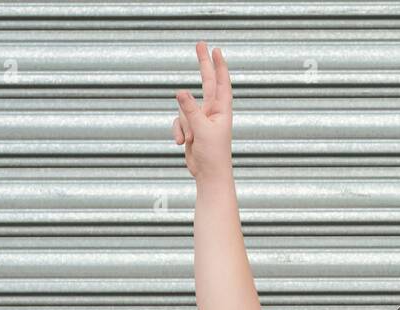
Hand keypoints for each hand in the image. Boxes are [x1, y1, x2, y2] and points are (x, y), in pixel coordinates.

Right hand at [173, 41, 232, 181]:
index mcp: (222, 111)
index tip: (216, 50)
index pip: (221, 83)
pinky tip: (183, 144)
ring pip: (184, 109)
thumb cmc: (213, 155)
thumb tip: (180, 91)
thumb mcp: (202, 130)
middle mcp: (212, 112)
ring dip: (184, 126)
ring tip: (192, 140)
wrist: (209, 175)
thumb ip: (190, 110)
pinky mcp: (191, 128)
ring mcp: (201, 119)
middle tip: (200, 44)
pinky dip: (178, 132)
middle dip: (203, 64)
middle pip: (206, 83)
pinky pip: (178, 122)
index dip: (219, 66)